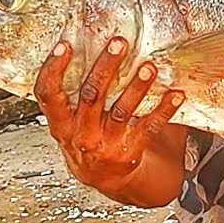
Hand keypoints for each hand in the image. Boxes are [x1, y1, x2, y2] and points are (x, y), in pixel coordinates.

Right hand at [34, 35, 185, 193]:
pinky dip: (163, 110)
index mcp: (61, 123)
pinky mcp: (130, 150)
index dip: (53, 69)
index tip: (64, 45)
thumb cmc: (86, 139)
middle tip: (119, 43)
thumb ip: (72, 94)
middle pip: (90, 96)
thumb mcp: (68, 122)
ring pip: (121, 111)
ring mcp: (106, 143)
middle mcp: (81, 134)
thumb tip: (83, 44)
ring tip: (149, 67)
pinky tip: (175, 95)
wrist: (105, 178)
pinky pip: (149, 127)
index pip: (48, 94)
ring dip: (136, 87)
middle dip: (105, 67)